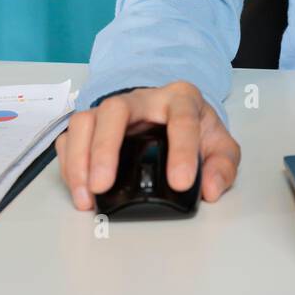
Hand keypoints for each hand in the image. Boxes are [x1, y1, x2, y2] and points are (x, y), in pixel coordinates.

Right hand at [54, 81, 240, 209]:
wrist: (174, 116)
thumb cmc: (195, 130)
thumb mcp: (219, 145)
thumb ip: (223, 165)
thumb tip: (211, 188)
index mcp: (180, 99)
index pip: (181, 117)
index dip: (181, 149)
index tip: (180, 183)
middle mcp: (142, 99)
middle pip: (116, 109)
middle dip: (105, 147)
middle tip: (104, 184)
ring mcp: (113, 111)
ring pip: (86, 120)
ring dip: (80, 158)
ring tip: (87, 195)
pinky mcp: (94, 126)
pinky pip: (72, 137)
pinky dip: (70, 164)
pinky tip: (80, 190)